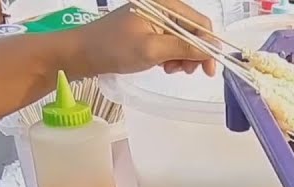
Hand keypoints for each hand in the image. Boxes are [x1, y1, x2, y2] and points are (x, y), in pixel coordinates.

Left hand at [75, 0, 218, 76]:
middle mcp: (161, 8)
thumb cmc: (113, 48)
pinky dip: (171, 57)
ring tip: (170, 70)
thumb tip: (211, 50)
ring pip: (182, 40)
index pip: (198, 23)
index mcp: (163, 4)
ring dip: (182, 58)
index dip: (207, 45)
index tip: (209, 69)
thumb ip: (183, 48)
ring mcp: (154, 20)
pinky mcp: (148, 32)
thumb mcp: (151, 49)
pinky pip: (170, 44)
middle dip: (193, 53)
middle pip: (192, 31)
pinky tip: (163, 67)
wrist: (82, 54)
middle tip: (187, 72)